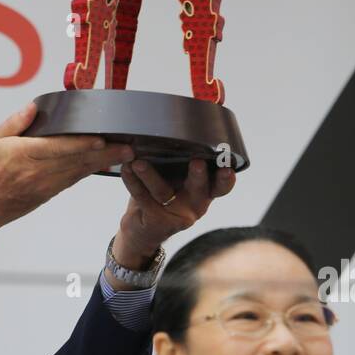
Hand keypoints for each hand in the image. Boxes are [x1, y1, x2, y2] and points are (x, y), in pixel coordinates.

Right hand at [0, 100, 134, 260]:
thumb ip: (16, 123)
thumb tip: (35, 107)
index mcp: (25, 156)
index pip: (62, 148)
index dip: (86, 144)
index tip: (105, 138)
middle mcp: (38, 173)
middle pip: (78, 161)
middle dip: (106, 154)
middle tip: (130, 147)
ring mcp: (44, 186)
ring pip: (79, 172)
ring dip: (103, 163)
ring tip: (125, 154)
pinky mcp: (46, 194)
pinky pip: (72, 180)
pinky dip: (89, 171)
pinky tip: (103, 165)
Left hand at [112, 158, 235, 268]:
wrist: (142, 229)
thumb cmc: (163, 194)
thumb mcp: (177, 178)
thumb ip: (181, 159)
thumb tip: (178, 125)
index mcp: (205, 191)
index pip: (221, 186)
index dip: (226, 179)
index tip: (228, 169)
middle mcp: (195, 204)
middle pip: (199, 189)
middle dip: (199, 176)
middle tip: (198, 163)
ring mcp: (177, 215)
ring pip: (164, 192)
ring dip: (150, 175)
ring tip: (139, 163)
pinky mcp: (157, 220)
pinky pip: (143, 198)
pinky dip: (133, 181)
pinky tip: (126, 168)